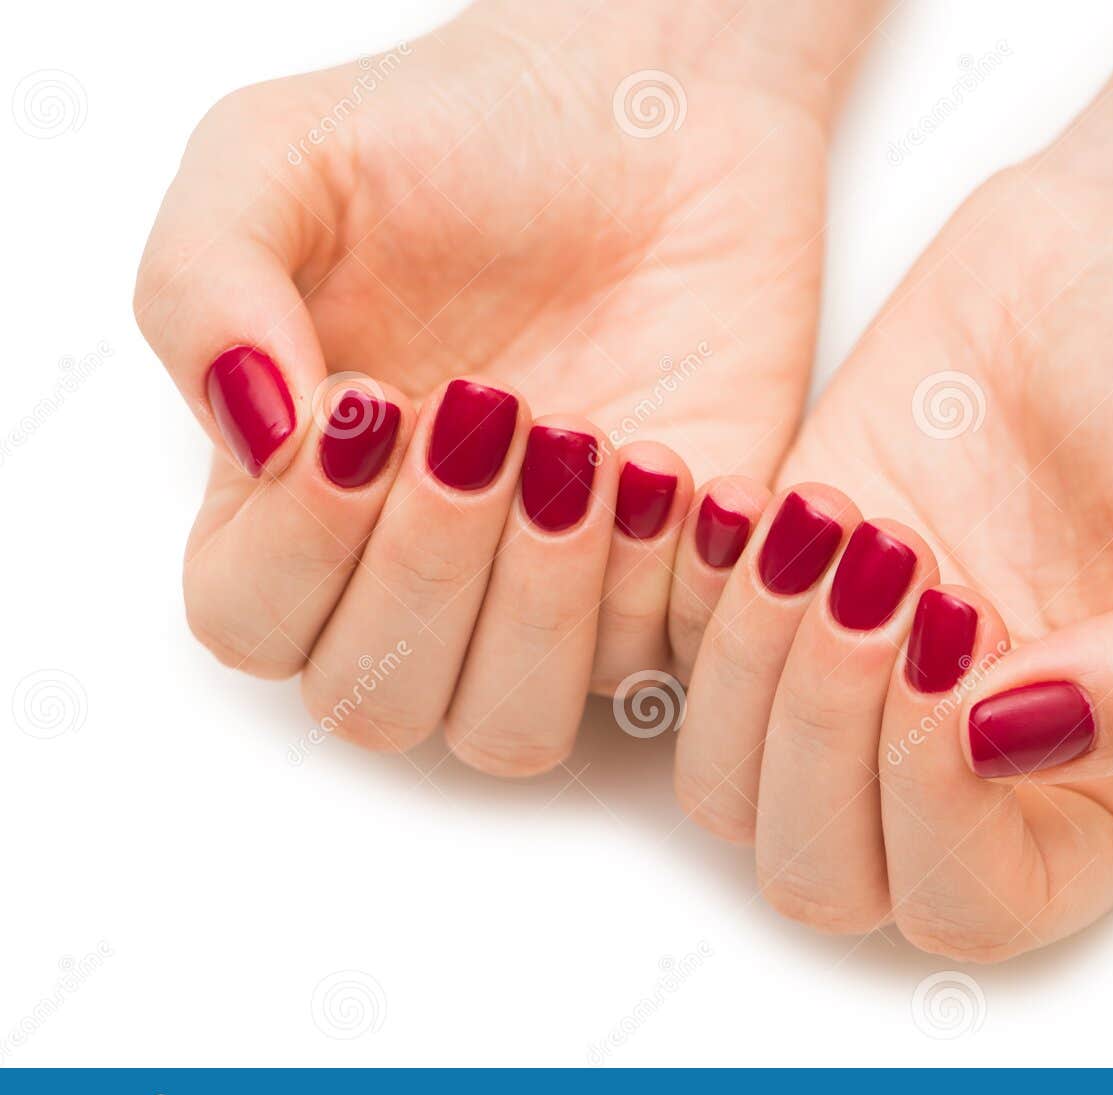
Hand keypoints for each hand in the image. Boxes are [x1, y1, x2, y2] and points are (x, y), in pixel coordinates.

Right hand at [134, 0, 873, 771]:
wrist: (657, 123)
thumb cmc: (466, 135)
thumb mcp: (284, 158)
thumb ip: (207, 289)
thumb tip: (251, 439)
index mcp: (298, 491)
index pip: (250, 621)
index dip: (304, 546)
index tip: (375, 408)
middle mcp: (416, 567)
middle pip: (378, 698)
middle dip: (434, 569)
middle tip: (494, 408)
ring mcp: (545, 591)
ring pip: (510, 727)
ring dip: (545, 605)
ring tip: (592, 446)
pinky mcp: (664, 588)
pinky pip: (659, 669)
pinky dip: (669, 583)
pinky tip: (679, 464)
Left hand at [672, 157, 1112, 955]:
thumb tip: (1008, 747)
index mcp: (1099, 799)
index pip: (972, 908)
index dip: (936, 814)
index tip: (959, 649)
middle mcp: (966, 769)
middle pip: (824, 872)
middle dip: (825, 740)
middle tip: (889, 575)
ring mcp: (861, 684)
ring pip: (731, 786)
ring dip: (756, 670)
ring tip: (837, 530)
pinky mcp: (782, 594)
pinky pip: (682, 665)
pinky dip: (704, 600)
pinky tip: (785, 507)